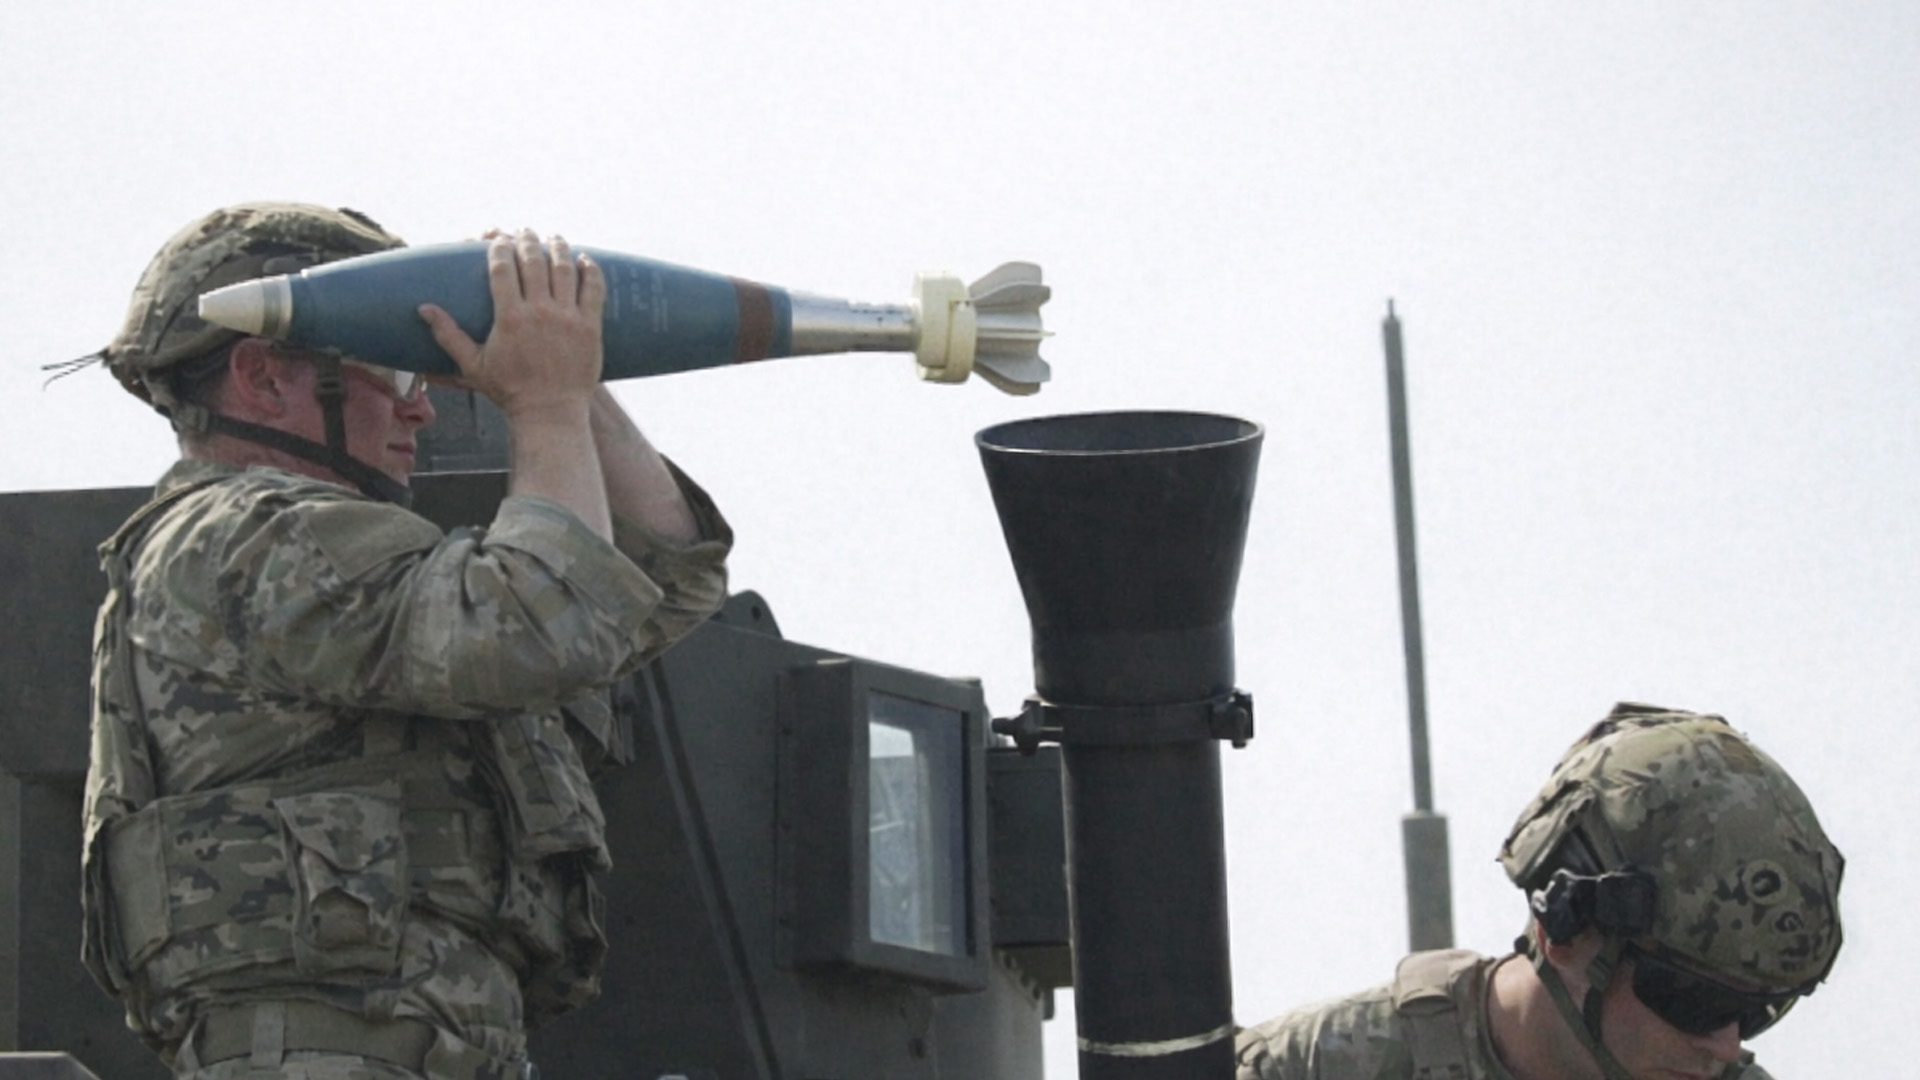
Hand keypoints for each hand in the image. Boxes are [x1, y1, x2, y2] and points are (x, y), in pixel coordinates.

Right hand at [417, 229, 605, 420]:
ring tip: (553, 237)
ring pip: (564, 269)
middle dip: (527, 240)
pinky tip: (585, 260)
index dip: (499, 247)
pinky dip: (591, 270)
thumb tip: (423, 308)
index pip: (502, 268)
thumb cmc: (510, 390)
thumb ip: (448, 334)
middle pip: (533, 261)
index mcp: (509, 317)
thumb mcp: (473, 365)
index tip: (498, 238)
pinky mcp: (590, 326)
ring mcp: (568, 317)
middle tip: (525, 232)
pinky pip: (594, 289)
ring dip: (558, 248)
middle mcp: (539, 311)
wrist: (550, 412)